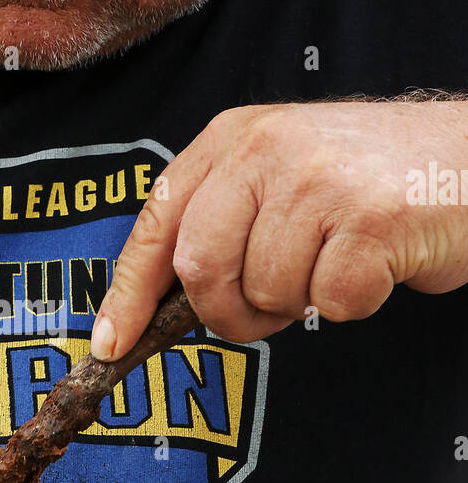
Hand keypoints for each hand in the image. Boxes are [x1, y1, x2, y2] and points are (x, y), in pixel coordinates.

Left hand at [90, 99, 467, 353]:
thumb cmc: (372, 181)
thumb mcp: (282, 177)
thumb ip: (222, 219)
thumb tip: (155, 303)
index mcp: (235, 137)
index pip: (157, 222)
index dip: (128, 292)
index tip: (109, 345)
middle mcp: (268, 149)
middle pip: (200, 270)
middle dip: (229, 313)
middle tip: (269, 307)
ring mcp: (320, 180)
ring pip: (266, 292)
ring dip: (298, 304)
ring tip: (335, 262)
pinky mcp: (370, 218)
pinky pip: (329, 304)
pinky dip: (351, 304)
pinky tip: (374, 262)